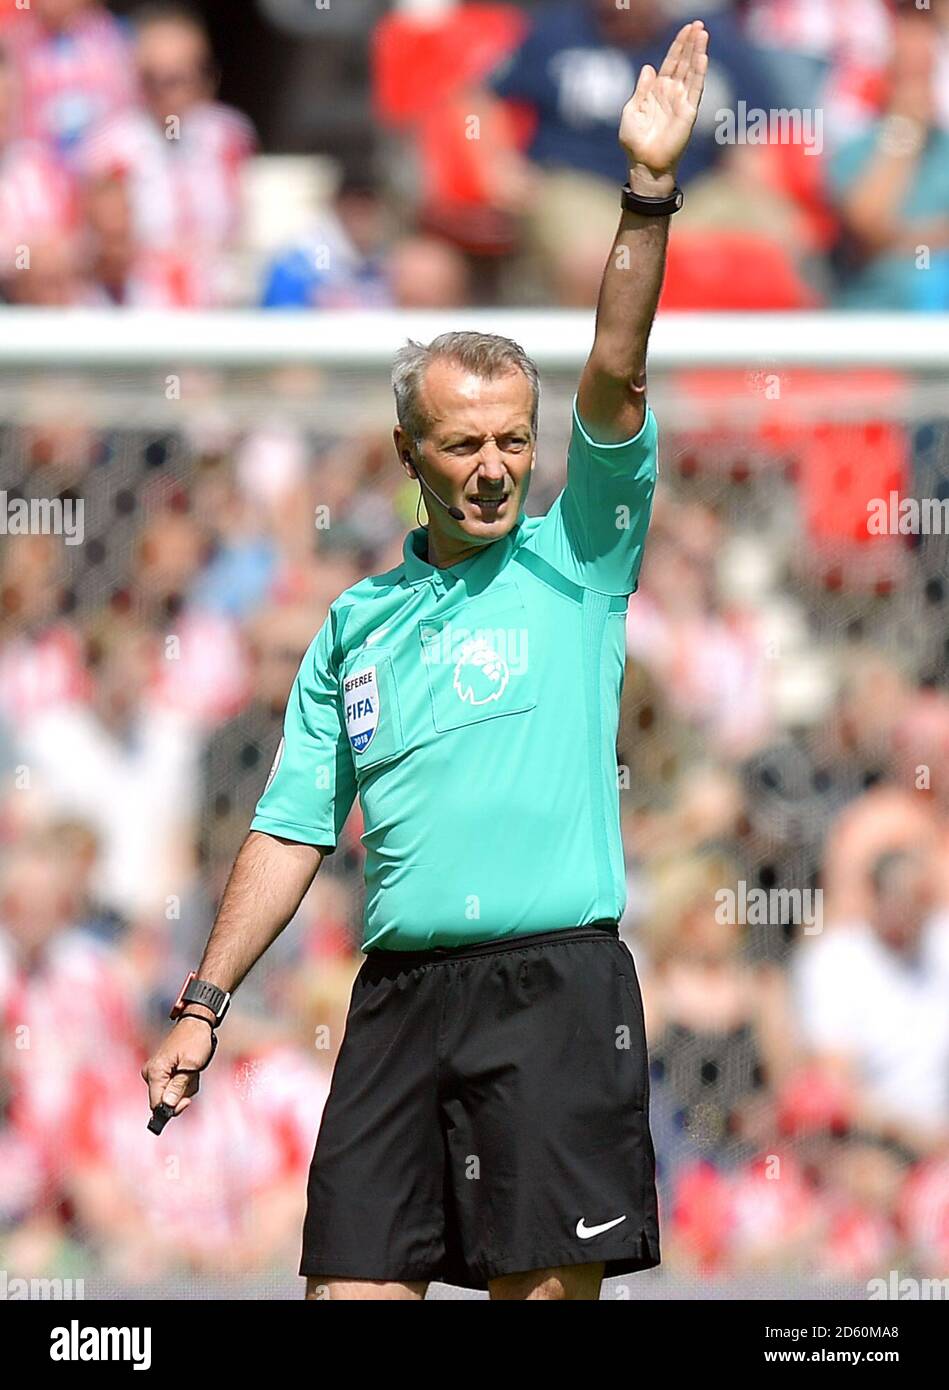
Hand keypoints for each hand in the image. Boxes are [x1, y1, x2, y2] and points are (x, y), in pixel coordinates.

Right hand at [141, 1017, 214, 1116]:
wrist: (196, 1022)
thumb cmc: (195, 1040)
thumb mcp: (191, 1066)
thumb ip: (178, 1087)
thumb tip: (167, 1105)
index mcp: (155, 1072)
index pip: (156, 1104)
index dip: (172, 1108)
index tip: (187, 1101)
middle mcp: (150, 1073)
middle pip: (164, 1100)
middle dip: (181, 1094)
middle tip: (192, 1078)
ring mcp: (155, 1071)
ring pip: (170, 1094)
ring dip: (185, 1086)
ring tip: (192, 1070)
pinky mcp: (161, 1070)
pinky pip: (172, 1085)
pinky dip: (183, 1081)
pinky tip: (189, 1069)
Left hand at [619, 19, 708, 182]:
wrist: (644, 162)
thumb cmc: (635, 141)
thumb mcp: (631, 110)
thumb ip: (641, 89)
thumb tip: (648, 67)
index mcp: (657, 90)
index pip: (671, 62)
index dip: (678, 45)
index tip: (686, 28)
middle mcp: (672, 93)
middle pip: (684, 61)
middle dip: (691, 42)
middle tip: (698, 24)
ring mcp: (682, 101)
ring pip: (692, 70)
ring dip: (698, 52)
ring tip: (703, 33)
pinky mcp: (688, 112)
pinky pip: (695, 89)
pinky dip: (699, 73)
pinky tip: (702, 57)